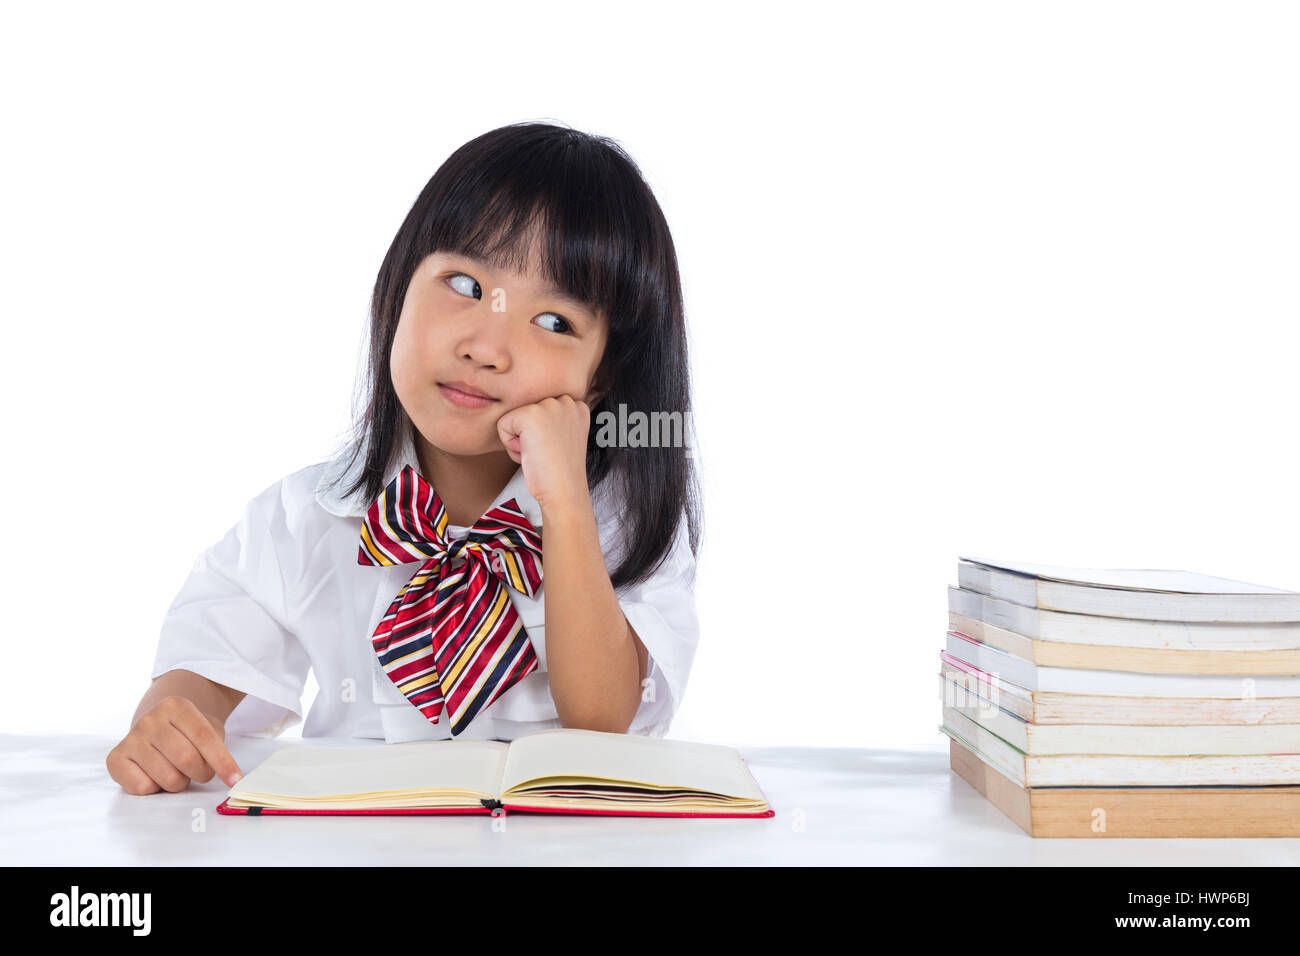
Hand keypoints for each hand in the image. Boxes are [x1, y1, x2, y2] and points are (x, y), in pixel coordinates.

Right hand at [106, 696, 243, 794]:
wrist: (154, 726)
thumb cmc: (186, 733)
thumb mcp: (206, 729)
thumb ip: (216, 748)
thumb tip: (231, 778)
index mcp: (177, 706)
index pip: (205, 739)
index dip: (223, 762)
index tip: (236, 780)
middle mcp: (150, 719)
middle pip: (187, 760)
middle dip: (201, 774)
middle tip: (201, 772)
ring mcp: (131, 738)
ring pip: (168, 778)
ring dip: (180, 783)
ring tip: (176, 770)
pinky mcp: (115, 758)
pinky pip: (143, 788)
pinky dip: (155, 789)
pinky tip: (155, 774)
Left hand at [496, 395, 591, 512]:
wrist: (564, 491)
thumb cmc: (560, 473)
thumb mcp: (564, 438)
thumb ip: (553, 421)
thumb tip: (530, 418)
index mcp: (577, 406)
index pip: (541, 410)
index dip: (542, 435)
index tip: (556, 450)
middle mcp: (566, 400)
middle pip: (527, 412)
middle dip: (530, 435)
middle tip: (546, 454)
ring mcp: (549, 405)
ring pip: (514, 418)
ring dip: (519, 440)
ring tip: (539, 454)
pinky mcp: (531, 414)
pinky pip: (503, 425)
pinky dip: (510, 445)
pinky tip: (530, 455)